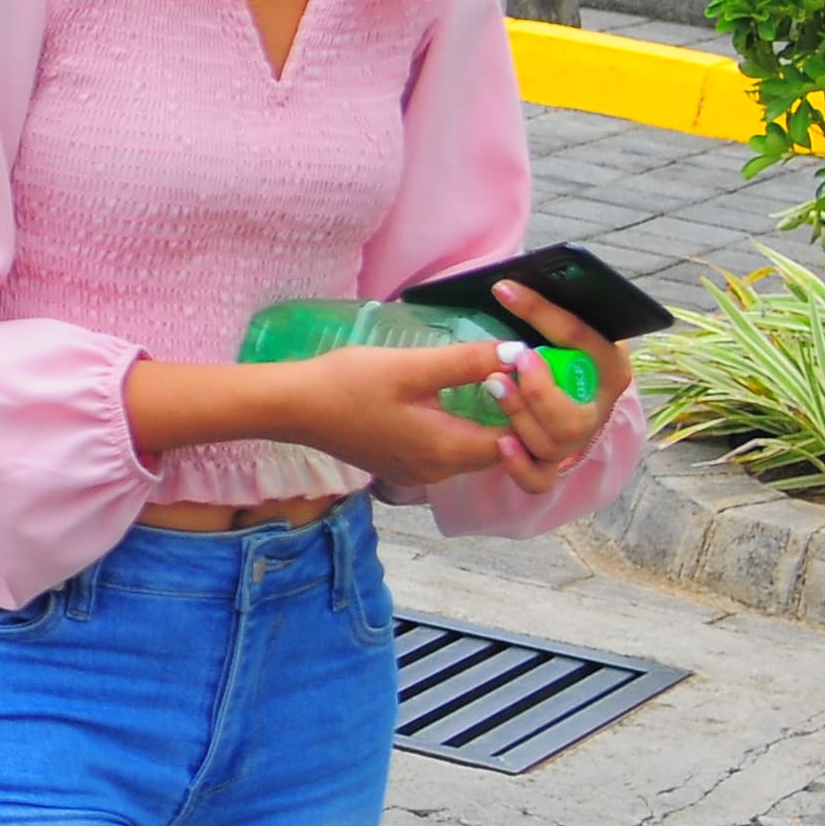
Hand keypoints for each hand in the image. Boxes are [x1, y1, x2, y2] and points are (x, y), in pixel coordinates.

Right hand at [266, 342, 519, 486]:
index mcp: (449, 449)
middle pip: (502, 452)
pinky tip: (454, 398)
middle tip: (517, 374)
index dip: (532, 412)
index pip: (520, 445)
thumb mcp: (409, 366)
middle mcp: (441, 470)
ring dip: (491, 421)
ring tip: (492, 380)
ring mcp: (420, 471)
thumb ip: (465, 362)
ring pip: (476, 451)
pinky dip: (465, 427)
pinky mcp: (404, 464)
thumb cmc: (347, 384)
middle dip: (517, 416)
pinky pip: (452, 450)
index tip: (528, 374)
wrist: (291, 407)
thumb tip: (517, 353)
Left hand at [477, 278, 637, 494]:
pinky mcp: (550, 463)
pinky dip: (520, 465)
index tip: (503, 289)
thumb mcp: (554, 324)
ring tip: (493, 386)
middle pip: (577, 415)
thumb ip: (544, 310)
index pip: (584, 340)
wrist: (556, 383)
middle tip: (513, 362)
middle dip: (541, 390)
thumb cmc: (551, 347)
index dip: (543, 313)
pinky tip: (500, 443)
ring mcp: (576, 439)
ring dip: (521, 415)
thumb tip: (509, 281)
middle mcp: (598, 407)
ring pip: (556, 442)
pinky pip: (540, 478)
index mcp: (609, 365)